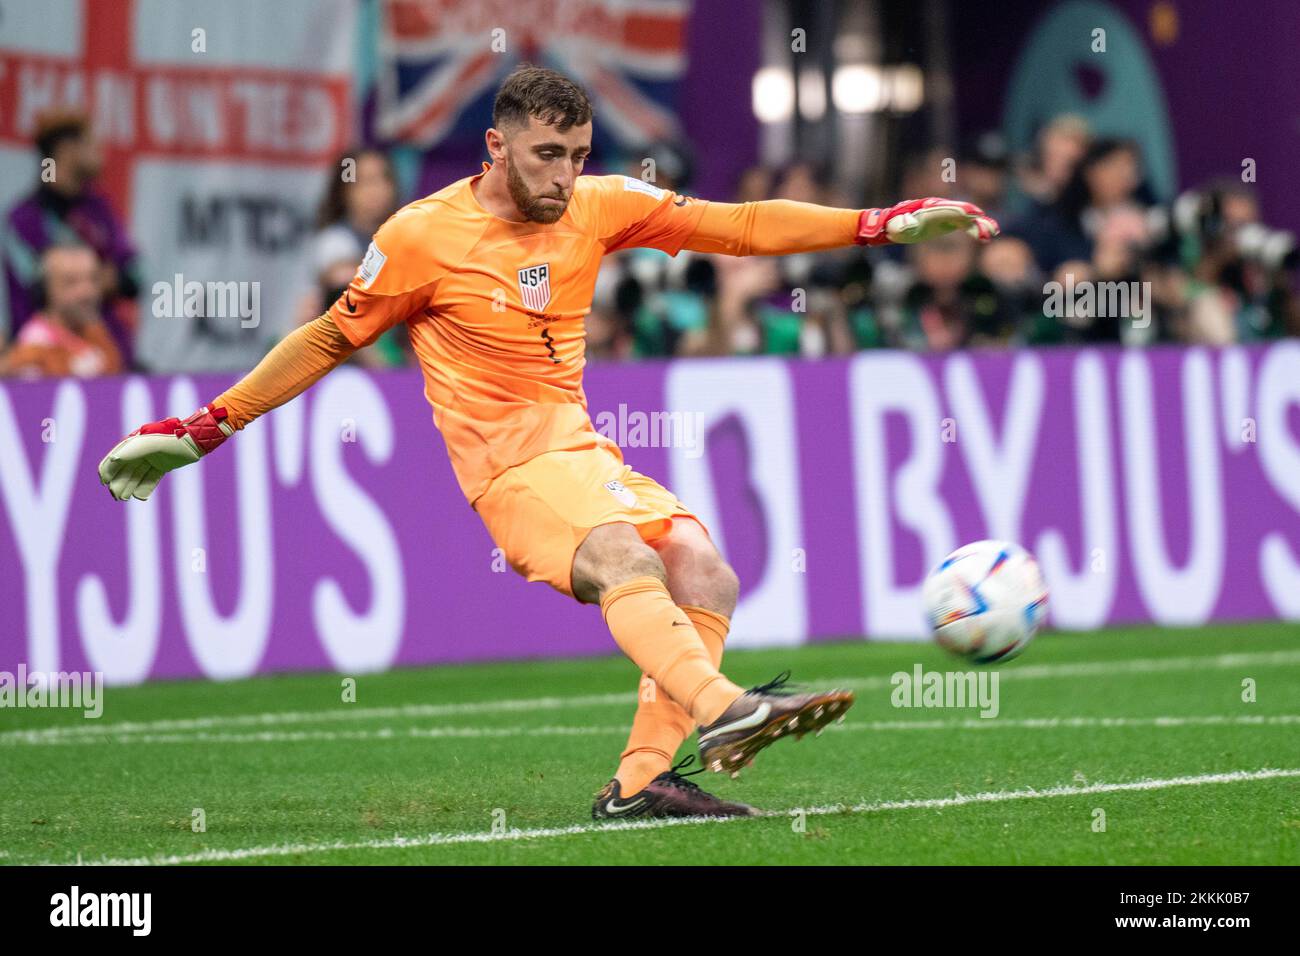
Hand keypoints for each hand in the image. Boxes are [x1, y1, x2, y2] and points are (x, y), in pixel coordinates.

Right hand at [98, 406, 232, 500]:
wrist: (197, 440)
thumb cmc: (174, 438)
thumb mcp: (153, 443)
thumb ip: (133, 450)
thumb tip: (114, 460)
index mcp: (135, 442)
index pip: (116, 458)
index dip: (108, 469)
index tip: (105, 483)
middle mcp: (142, 451)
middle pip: (125, 469)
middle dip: (119, 483)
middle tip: (117, 497)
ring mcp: (153, 458)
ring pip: (137, 475)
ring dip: (130, 487)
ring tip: (125, 499)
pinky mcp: (163, 465)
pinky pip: (151, 478)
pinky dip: (145, 487)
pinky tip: (140, 497)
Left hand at [856, 198, 998, 246]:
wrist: (895, 224)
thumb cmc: (895, 226)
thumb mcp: (897, 226)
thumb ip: (902, 226)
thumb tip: (904, 227)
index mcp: (928, 209)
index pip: (947, 209)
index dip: (960, 212)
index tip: (972, 215)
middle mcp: (940, 209)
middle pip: (960, 212)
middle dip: (974, 219)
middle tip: (987, 227)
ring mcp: (946, 215)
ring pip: (966, 219)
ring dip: (980, 225)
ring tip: (993, 232)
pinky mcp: (949, 222)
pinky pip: (966, 225)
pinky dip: (976, 229)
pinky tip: (987, 237)